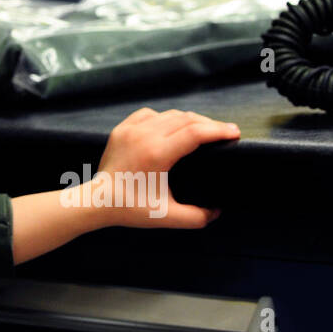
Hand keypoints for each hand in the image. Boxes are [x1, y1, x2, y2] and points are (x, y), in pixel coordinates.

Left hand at [94, 107, 239, 228]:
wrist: (97, 201)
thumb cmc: (131, 209)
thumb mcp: (169, 217)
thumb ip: (198, 217)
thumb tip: (218, 210)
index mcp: (157, 154)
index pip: (195, 133)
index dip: (219, 130)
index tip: (235, 133)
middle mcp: (144, 135)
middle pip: (186, 119)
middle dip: (210, 124)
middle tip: (226, 132)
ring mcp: (131, 129)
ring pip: (169, 114)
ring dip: (190, 119)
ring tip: (204, 129)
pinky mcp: (121, 129)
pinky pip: (149, 114)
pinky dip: (166, 117)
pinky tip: (173, 125)